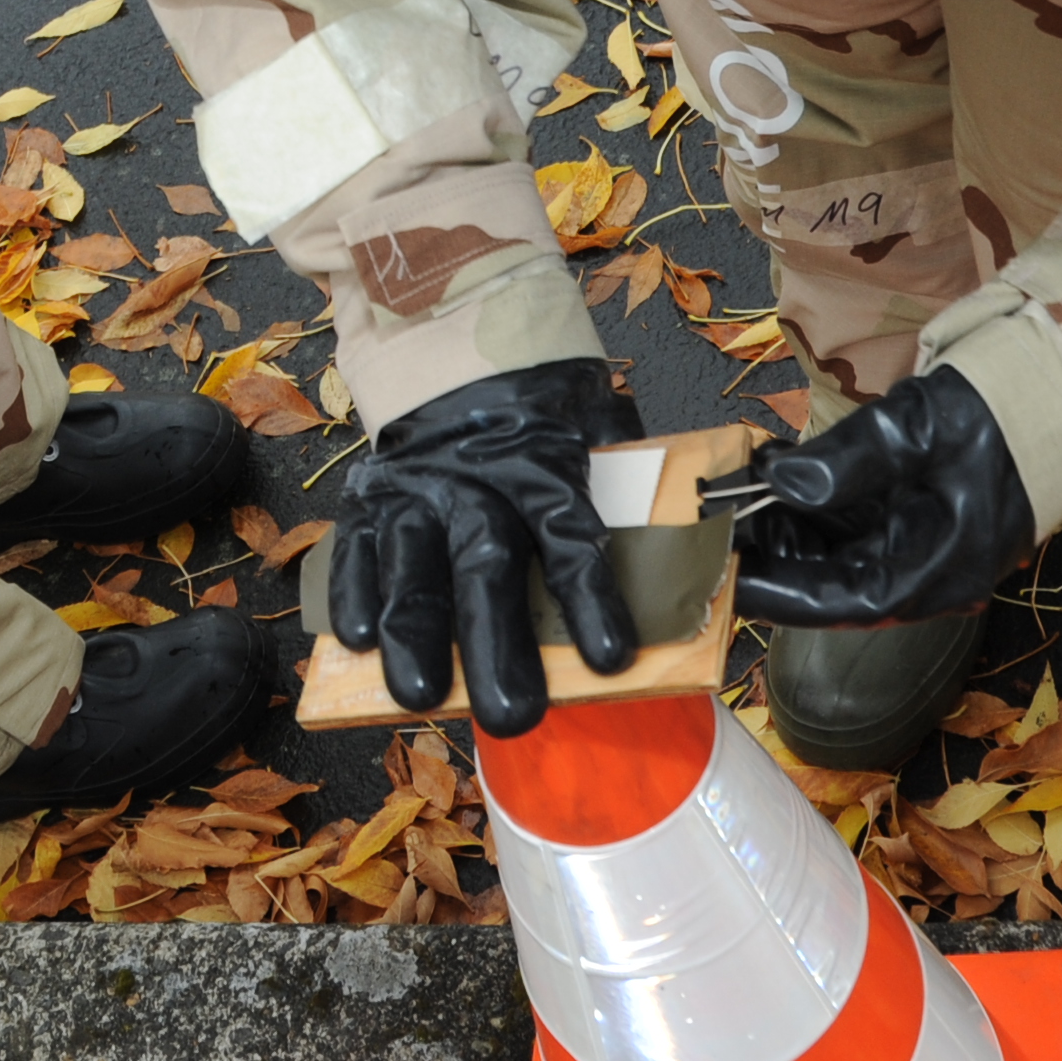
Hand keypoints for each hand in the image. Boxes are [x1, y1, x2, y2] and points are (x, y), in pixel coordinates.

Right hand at [325, 360, 638, 737]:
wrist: (457, 348)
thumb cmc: (542, 418)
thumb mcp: (599, 432)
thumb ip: (637, 490)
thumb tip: (707, 570)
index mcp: (545, 466)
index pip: (570, 536)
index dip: (590, 598)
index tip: (610, 659)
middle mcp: (478, 481)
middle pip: (486, 564)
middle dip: (495, 644)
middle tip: (510, 711)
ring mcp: (418, 489)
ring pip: (414, 560)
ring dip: (414, 630)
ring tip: (418, 694)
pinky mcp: (371, 497)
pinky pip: (356, 545)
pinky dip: (354, 590)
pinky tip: (357, 639)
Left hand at [730, 365, 1033, 628]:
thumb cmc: (1006, 411)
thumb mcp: (918, 429)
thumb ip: (845, 461)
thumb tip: (780, 482)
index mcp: (934, 573)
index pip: (835, 602)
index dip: (770, 588)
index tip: (717, 567)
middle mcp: (924, 571)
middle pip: (827, 577)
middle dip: (767, 545)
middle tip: (713, 509)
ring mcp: (920, 544)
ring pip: (833, 547)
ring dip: (783, 520)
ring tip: (736, 483)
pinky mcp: (916, 515)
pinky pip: (852, 520)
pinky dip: (812, 500)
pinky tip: (777, 469)